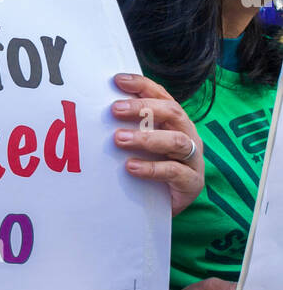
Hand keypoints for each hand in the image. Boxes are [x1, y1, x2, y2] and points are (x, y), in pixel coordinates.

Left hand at [110, 72, 203, 216]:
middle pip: (172, 112)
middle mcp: (188, 134)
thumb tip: (96, 111)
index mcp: (175, 121)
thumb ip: (127, 128)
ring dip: (147, 138)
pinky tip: (131, 167)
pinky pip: (175, 172)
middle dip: (143, 108)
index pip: (161, 95)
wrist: (164, 209)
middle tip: (115, 109)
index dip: (141, 85)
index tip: (117, 80)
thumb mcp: (139, 146)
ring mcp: (193, 159)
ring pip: (177, 141)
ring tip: (119, 139)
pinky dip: (152, 168)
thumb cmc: (149, 170)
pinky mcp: (192, 182)